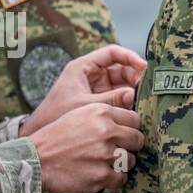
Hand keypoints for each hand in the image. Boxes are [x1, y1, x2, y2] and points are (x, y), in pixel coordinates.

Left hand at [20, 45, 145, 136]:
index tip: (144, 67)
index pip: (112, 53)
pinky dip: (127, 102)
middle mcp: (90, 75)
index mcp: (83, 67)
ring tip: (145, 100)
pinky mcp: (98, 103)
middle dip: (135, 76)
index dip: (130, 57)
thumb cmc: (57, 116)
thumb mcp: (85, 106)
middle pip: (120, 69)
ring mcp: (95, 89)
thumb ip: (110, 99)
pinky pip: (118, 98)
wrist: (44, 139)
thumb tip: (134, 93)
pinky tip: (137, 109)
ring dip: (133, 90)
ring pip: (121, 85)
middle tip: (147, 88)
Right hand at [28, 102, 143, 192]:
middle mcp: (106, 131)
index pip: (135, 120)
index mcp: (101, 112)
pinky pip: (121, 179)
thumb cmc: (57, 138)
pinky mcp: (102, 176)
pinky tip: (96, 175)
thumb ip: (105, 116)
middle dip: (128, 147)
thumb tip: (132, 124)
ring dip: (119, 165)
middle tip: (113, 152)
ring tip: (99, 163)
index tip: (121, 137)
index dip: (129, 130)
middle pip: (137, 140)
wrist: (35, 160)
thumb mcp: (79, 114)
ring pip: (130, 161)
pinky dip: (111, 180)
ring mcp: (105, 154)